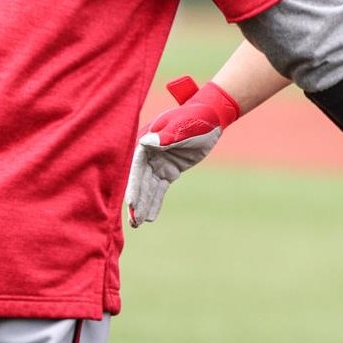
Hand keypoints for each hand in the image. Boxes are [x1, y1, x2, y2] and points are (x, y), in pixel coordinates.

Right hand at [125, 76, 239, 226]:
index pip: (137, 167)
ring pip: (148, 188)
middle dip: (136, 201)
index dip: (133, 185)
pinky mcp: (168, 170)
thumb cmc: (197, 118)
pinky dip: (155, 202)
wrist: (211, 117)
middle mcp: (148, 153)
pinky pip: (159, 189)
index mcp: (147, 140)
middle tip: (133, 222)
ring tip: (137, 224)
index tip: (131, 203)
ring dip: (143, 205)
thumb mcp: (183, 126)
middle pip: (140, 181)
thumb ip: (166, 136)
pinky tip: (150, 217)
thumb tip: (146, 143)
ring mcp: (157, 163)